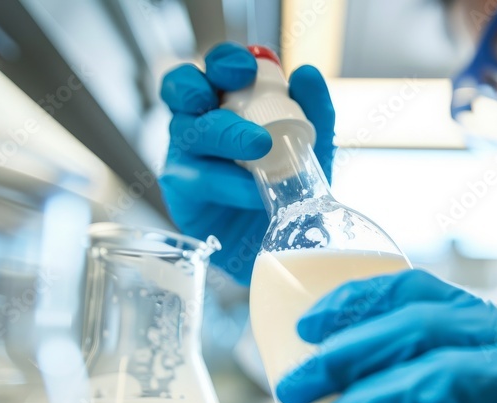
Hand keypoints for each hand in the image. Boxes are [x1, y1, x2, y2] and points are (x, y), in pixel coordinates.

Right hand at [157, 42, 335, 283]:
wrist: (285, 248)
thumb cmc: (291, 192)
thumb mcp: (313, 152)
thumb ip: (315, 114)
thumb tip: (307, 73)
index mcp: (229, 105)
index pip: (215, 69)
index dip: (225, 60)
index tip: (250, 67)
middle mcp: (201, 124)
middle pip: (182, 88)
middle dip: (202, 82)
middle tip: (238, 87)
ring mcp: (186, 157)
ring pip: (187, 132)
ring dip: (223, 133)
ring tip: (260, 146)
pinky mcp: (182, 194)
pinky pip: (195, 180)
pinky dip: (228, 182)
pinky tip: (254, 191)